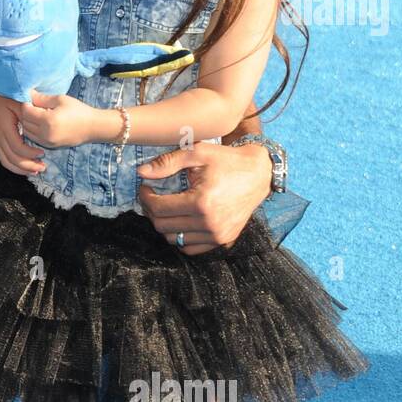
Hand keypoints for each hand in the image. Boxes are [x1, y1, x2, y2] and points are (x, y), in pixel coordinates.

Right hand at [0, 85, 45, 175]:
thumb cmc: (5, 98)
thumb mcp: (19, 103)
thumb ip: (29, 115)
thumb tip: (43, 126)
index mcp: (4, 127)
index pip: (17, 147)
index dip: (30, 153)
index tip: (42, 153)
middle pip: (12, 159)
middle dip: (28, 166)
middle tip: (43, 167)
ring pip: (6, 162)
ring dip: (21, 170)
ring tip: (35, 171)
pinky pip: (3, 160)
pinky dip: (14, 167)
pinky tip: (24, 168)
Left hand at [17, 91, 98, 147]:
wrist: (93, 127)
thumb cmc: (78, 110)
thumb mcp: (60, 99)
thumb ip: (42, 98)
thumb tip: (27, 93)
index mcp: (48, 120)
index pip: (26, 111)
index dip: (26, 103)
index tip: (31, 98)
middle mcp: (45, 133)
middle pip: (24, 121)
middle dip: (26, 112)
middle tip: (33, 105)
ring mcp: (47, 141)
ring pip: (27, 131)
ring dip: (28, 122)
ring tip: (37, 114)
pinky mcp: (49, 146)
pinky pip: (33, 137)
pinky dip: (33, 130)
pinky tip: (40, 122)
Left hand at [136, 141, 270, 254]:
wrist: (259, 174)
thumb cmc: (228, 161)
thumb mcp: (198, 153)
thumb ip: (167, 162)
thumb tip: (142, 173)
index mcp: (201, 203)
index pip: (158, 209)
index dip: (145, 198)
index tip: (146, 187)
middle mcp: (209, 224)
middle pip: (163, 227)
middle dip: (151, 211)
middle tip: (152, 196)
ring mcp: (217, 235)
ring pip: (174, 240)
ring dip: (164, 225)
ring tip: (166, 207)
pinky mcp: (224, 241)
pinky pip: (191, 248)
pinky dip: (180, 237)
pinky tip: (180, 220)